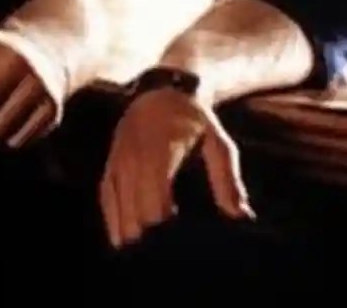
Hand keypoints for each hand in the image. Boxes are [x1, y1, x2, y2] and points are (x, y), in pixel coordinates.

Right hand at [99, 88, 254, 247]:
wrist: (165, 90)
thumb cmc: (197, 121)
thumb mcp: (219, 143)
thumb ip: (228, 179)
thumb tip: (240, 215)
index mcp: (160, 153)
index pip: (155, 204)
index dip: (165, 229)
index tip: (178, 244)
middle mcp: (134, 158)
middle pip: (134, 212)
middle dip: (148, 238)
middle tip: (164, 256)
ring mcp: (119, 160)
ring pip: (117, 207)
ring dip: (130, 232)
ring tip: (144, 257)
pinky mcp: (112, 162)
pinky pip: (106, 196)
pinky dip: (112, 219)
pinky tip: (121, 240)